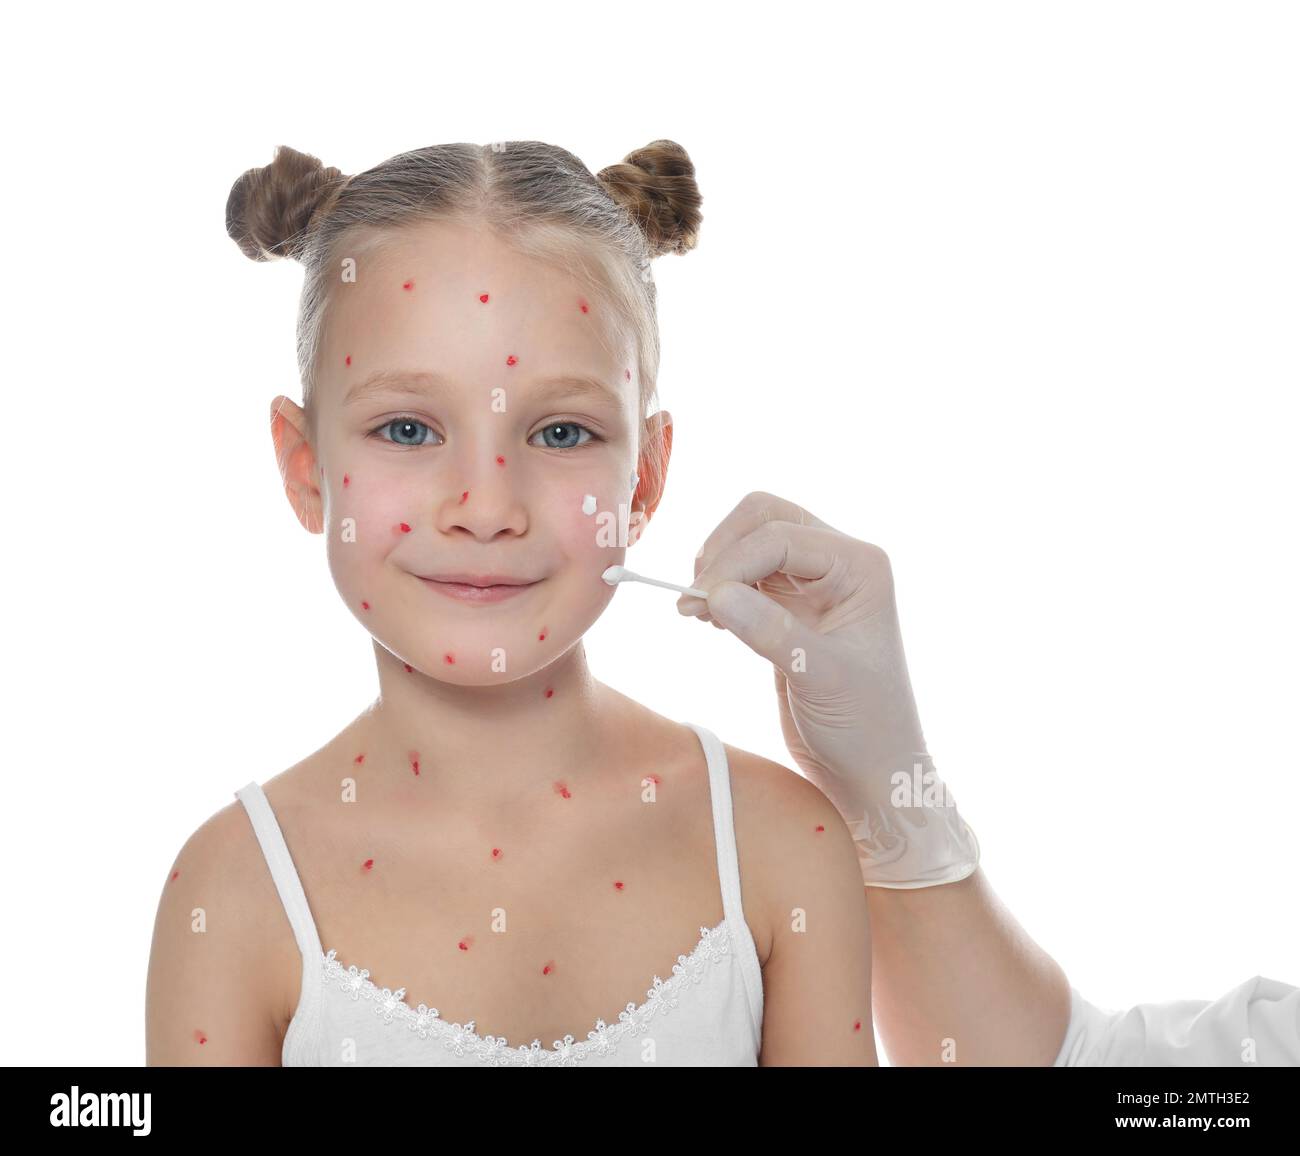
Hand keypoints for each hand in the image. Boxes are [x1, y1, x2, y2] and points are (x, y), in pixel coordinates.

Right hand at [677, 492, 979, 887]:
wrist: (870, 769)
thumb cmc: (865, 727)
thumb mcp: (820, 678)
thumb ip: (771, 632)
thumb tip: (714, 593)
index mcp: (859, 566)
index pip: (780, 536)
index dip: (733, 562)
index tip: (698, 603)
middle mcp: (838, 563)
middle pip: (764, 518)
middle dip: (723, 550)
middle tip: (693, 598)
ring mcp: (812, 582)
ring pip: (749, 540)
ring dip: (716, 568)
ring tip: (695, 612)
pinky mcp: (787, 606)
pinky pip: (744, 575)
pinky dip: (719, 588)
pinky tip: (708, 620)